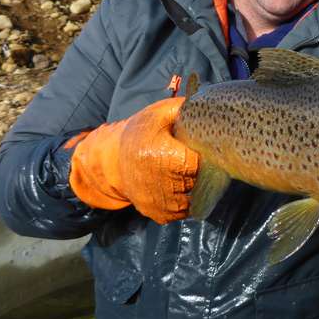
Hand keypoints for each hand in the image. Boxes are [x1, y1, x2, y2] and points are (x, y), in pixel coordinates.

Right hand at [67, 98, 199, 223]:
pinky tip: (179, 185)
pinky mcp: (160, 214)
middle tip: (193, 159)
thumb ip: (183, 108)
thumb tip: (206, 104)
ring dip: (195, 187)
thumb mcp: (158, 114)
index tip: (200, 148)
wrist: (112, 161)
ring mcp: (161, 202)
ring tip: (185, 172)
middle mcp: (163, 183)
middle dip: (202, 171)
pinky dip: (186, 200)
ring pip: (195, 198)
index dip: (205, 155)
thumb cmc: (140, 134)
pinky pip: (185, 211)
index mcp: (165, 156)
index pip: (201, 162)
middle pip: (200, 181)